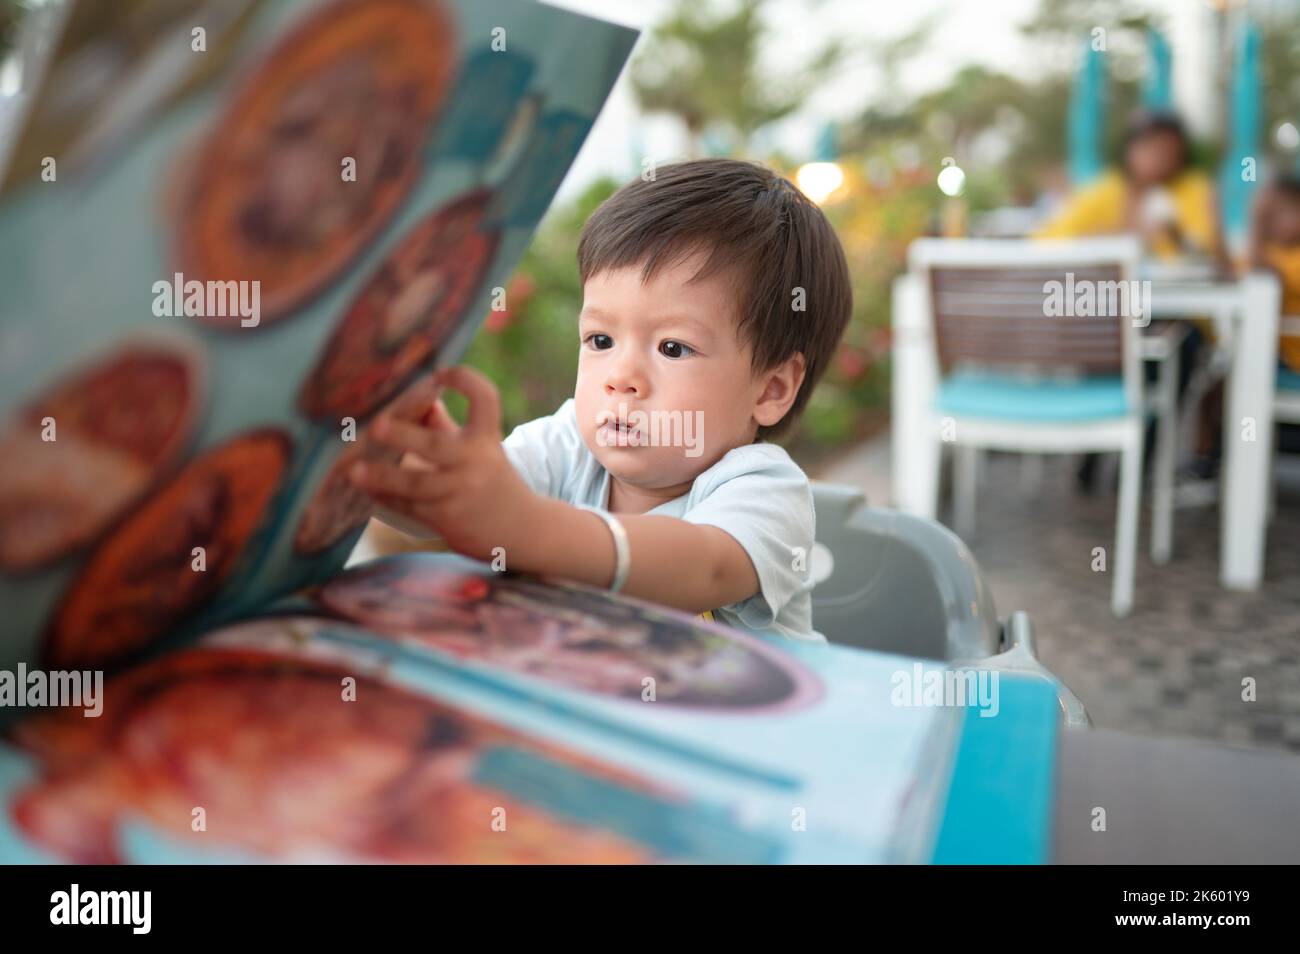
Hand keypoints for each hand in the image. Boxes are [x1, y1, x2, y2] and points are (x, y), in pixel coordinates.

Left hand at [351, 366, 541, 561]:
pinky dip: (386, 498)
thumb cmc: (490, 479)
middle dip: (404, 436)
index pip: (485, 400)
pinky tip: (367, 489)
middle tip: (376, 427)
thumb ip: (445, 426)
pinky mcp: (448, 519)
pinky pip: (410, 507)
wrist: (520, 529)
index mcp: (486, 438)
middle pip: (436, 446)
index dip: (467, 381)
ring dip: (383, 477)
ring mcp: (461, 492)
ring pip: (416, 484)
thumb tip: (414, 398)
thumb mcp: (479, 449)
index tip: (441, 373)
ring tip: (353, 472)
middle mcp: (475, 463)